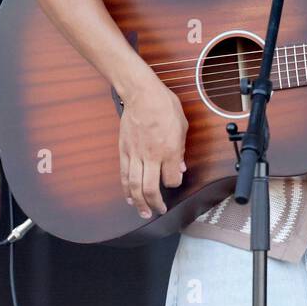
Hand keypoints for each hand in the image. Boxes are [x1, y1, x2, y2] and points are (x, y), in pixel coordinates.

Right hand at [117, 73, 188, 219]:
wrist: (141, 93)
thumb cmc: (164, 105)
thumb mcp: (182, 125)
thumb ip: (181, 149)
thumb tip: (179, 167)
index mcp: (169, 150)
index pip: (171, 179)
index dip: (174, 184)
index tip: (174, 182)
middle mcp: (151, 155)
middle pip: (150, 189)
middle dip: (155, 204)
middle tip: (158, 211)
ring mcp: (135, 154)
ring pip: (134, 186)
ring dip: (139, 202)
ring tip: (143, 212)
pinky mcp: (124, 150)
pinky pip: (124, 174)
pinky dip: (126, 189)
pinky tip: (129, 197)